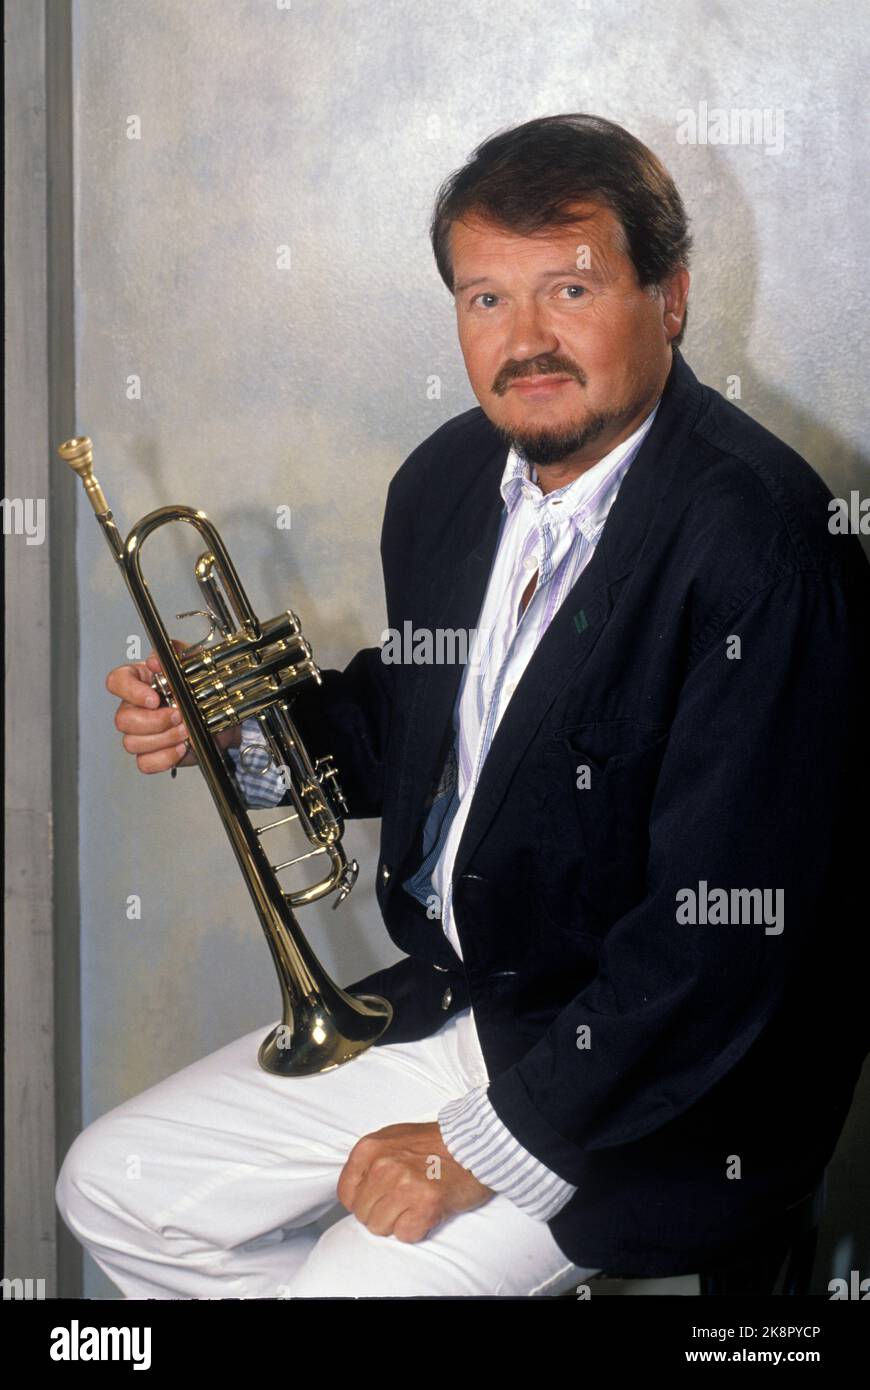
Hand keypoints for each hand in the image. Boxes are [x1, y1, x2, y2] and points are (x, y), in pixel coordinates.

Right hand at [106, 639, 240, 773]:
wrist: (222, 719)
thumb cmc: (203, 690)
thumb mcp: (195, 664)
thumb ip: (176, 653)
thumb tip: (154, 661)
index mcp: (141, 681)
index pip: (117, 682)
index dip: (130, 691)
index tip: (153, 698)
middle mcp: (135, 708)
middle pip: (122, 719)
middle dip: (154, 721)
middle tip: (179, 716)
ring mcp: (140, 733)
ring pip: (132, 743)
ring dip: (164, 739)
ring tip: (186, 731)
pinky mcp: (150, 754)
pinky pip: (144, 762)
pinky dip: (165, 757)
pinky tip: (181, 747)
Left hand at [337, 1120, 495, 1242]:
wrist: (474, 1143)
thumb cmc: (435, 1142)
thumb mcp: (393, 1138)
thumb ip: (370, 1161)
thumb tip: (356, 1190)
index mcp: (369, 1148)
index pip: (345, 1194)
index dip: (363, 1201)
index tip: (380, 1197)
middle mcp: (383, 1166)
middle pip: (363, 1215)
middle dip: (382, 1212)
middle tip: (405, 1198)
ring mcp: (404, 1185)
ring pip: (380, 1228)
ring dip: (399, 1221)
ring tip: (416, 1202)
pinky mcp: (425, 1204)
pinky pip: (405, 1235)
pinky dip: (418, 1228)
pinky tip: (428, 1210)